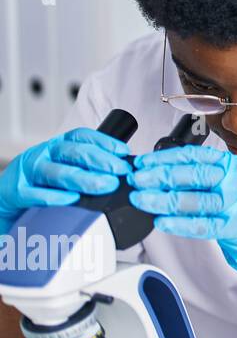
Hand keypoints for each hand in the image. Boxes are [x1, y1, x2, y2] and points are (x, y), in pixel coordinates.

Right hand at [0, 129, 130, 232]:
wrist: (2, 200)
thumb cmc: (36, 185)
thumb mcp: (60, 169)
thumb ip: (85, 168)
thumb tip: (121, 172)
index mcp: (56, 147)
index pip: (81, 137)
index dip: (104, 142)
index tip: (124, 152)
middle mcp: (42, 154)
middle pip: (74, 152)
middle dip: (101, 161)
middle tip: (122, 171)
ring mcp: (27, 172)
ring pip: (58, 172)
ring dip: (85, 179)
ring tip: (106, 186)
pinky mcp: (15, 192)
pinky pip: (36, 194)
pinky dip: (56, 197)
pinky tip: (73, 199)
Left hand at [126, 145, 236, 288]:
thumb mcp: (234, 179)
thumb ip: (205, 174)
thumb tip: (160, 171)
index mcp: (234, 165)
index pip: (196, 156)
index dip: (166, 158)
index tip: (143, 162)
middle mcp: (236, 182)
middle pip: (194, 175)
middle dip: (160, 176)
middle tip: (136, 179)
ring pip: (196, 200)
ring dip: (163, 200)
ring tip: (140, 199)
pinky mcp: (234, 228)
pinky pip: (203, 225)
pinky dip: (180, 224)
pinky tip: (161, 221)